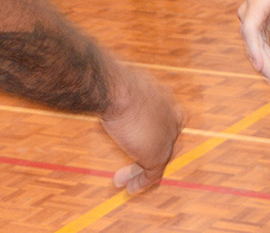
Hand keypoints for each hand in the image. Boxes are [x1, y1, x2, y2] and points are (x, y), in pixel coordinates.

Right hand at [101, 66, 183, 193]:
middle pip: (165, 140)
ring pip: (158, 159)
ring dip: (140, 171)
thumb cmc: (111, 82)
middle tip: (134, 160)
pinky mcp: (159, 154)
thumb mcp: (117, 85)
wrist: (116, 92)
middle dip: (148, 151)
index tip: (138, 139)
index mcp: (163, 98)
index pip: (168, 118)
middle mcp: (171, 116)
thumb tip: (98, 90)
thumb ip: (117, 94)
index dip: (156, 131)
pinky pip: (152, 174)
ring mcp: (167, 137)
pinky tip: (129, 188)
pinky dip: (141, 182)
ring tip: (122, 180)